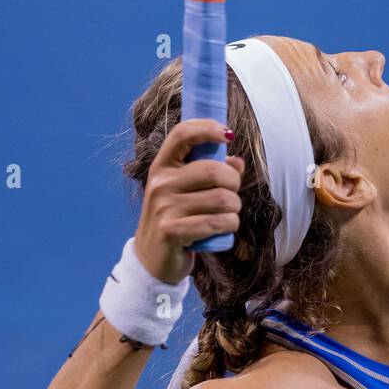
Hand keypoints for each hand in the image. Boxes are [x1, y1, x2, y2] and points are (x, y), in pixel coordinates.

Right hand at [134, 119, 243, 283]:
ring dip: (234, 209)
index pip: (182, 134)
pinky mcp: (171, 231)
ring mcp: (164, 207)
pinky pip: (216, 222)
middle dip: (234, 183)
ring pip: (222, 199)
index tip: (228, 134)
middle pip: (214, 170)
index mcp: (162, 166)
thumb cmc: (176, 218)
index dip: (207, 128)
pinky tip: (225, 228)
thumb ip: (212, 171)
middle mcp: (160, 183)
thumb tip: (237, 161)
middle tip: (232, 194)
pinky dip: (229, 225)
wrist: (151, 260)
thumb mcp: (187, 191)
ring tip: (227, 215)